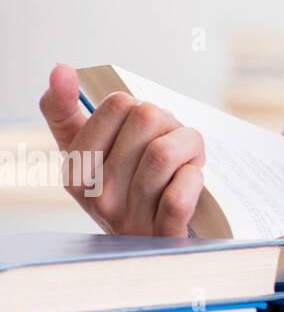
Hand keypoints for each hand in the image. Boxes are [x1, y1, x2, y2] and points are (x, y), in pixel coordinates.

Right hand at [39, 63, 204, 236]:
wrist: (157, 241)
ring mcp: (130, 220)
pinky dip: (195, 178)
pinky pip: (178, 197)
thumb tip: (59, 69)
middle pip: (148, 118)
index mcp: (76, 170)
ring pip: (164, 153)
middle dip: (170, 124)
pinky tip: (192, 180)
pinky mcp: (164, 237)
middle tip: (170, 146)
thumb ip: (65, 110)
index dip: (142, 108)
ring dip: (190, 146)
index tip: (140, 132)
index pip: (117, 103)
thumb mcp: (92, 152)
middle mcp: (97, 197)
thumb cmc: (129, 186)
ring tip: (186, 161)